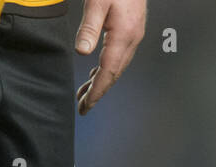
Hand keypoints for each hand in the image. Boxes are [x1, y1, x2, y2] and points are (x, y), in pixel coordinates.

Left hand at [75, 0, 146, 114]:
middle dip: (98, 91)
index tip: (86, 105)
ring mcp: (133, 35)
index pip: (108, 71)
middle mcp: (131, 40)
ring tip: (86, 93)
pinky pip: (118, 56)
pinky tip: (97, 71)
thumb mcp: (97, 1)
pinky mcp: (130, 30)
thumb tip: (82, 52)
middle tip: (83, 106)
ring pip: (116, 66)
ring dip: (101, 81)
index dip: (97, 90)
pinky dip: (106, 68)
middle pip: (113, 74)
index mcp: (124, 35)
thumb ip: (90, 27)